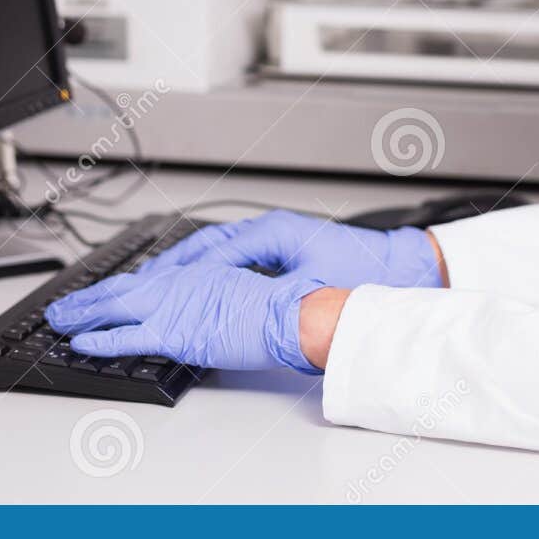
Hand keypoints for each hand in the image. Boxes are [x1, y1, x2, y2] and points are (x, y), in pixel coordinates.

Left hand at [45, 264, 326, 372]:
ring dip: (84, 314)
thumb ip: (216, 301)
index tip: (100, 294)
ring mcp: (176, 307)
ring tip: (60, 321)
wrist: (294, 313)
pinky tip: (79, 343)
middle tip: (63, 307)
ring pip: (117, 308)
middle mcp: (182, 284)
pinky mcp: (175, 333)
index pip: (148, 280)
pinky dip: (101, 340)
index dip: (120, 288)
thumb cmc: (283, 307)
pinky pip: (127, 338)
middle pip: (124, 289)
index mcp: (199, 273)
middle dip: (89, 299)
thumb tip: (202, 315)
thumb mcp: (244, 294)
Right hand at [137, 210, 441, 288]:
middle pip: (207, 246)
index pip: (216, 255)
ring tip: (155, 283)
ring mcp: (274, 238)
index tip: (156, 291)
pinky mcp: (282, 249)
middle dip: (172, 266)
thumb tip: (238, 309)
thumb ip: (273, 297)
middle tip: (138, 285)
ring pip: (217, 249)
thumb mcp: (312, 286)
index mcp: (273, 232)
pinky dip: (209, 268)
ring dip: (187, 266)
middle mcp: (270, 229)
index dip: (184, 276)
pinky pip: (234, 256)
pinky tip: (194, 283)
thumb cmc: (364, 270)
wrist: (399, 266)